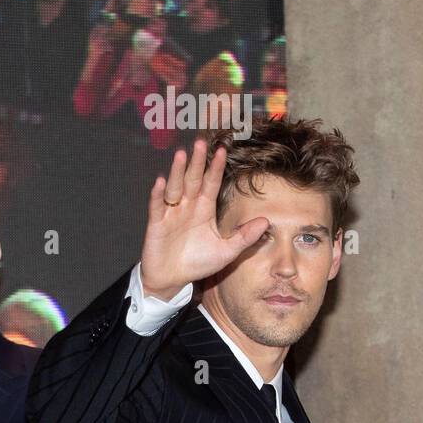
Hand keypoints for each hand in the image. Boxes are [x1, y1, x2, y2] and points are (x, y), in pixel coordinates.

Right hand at [140, 137, 268, 299]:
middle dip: (197, 162)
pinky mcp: (156, 224)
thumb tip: (266, 222)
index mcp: (204, 209)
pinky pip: (157, 206)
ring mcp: (171, 213)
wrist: (172, 280)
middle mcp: (188, 206)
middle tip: (201, 142)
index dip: (216, 168)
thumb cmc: (197, 264)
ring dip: (178, 172)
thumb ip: (244, 237)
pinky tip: (161, 182)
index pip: (211, 183)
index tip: (223, 151)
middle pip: (193, 180)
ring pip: (175, 187)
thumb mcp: (226, 252)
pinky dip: (158, 195)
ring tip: (182, 155)